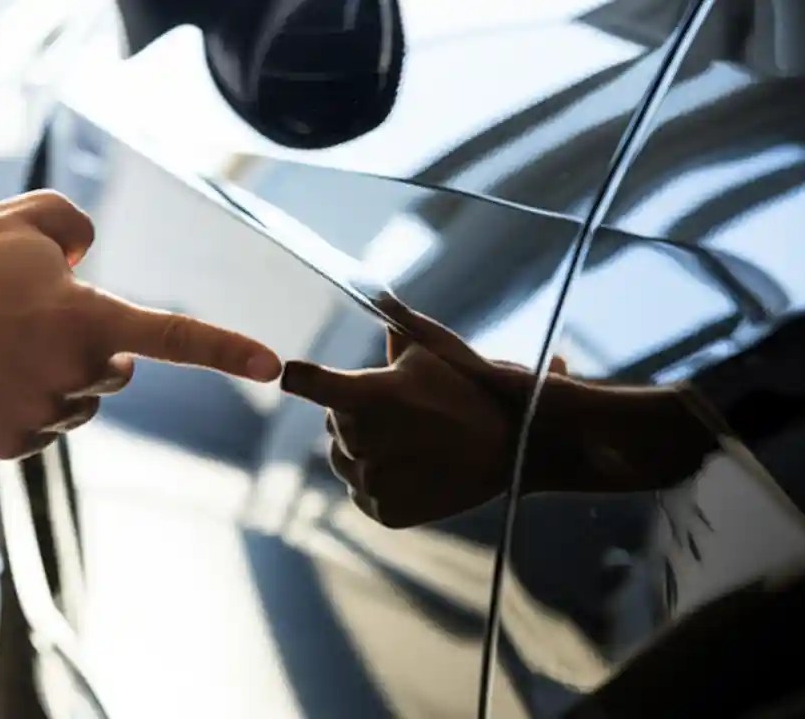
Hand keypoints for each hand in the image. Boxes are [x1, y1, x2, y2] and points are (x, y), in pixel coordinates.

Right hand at [0, 190, 281, 458]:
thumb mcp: (27, 218)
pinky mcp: (12, 445)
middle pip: (117, 370)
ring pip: (81, 401)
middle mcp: (74, 374)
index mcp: (88, 318)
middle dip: (92, 347)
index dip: (227, 350)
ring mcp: (43, 415)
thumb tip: (87, 264)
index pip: (174, 337)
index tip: (273, 368)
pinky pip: (44, 425)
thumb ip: (79, 228)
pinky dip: (24, 403)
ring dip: (57, 376)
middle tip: (28, 318)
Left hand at [281, 295, 563, 527]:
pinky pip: (362, 492)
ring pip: (344, 460)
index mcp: (363, 395)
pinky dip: (380, 481)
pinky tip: (413, 468)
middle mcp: (359, 440)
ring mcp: (371, 480)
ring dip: (365, 450)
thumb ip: (392, 323)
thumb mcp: (432, 348)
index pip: (306, 382)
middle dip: (358, 415)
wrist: (515, 445)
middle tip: (403, 412)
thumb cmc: (470, 389)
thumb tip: (371, 294)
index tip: (288, 374)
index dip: (300, 376)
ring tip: (410, 442)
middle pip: (334, 423)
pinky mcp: (383, 510)